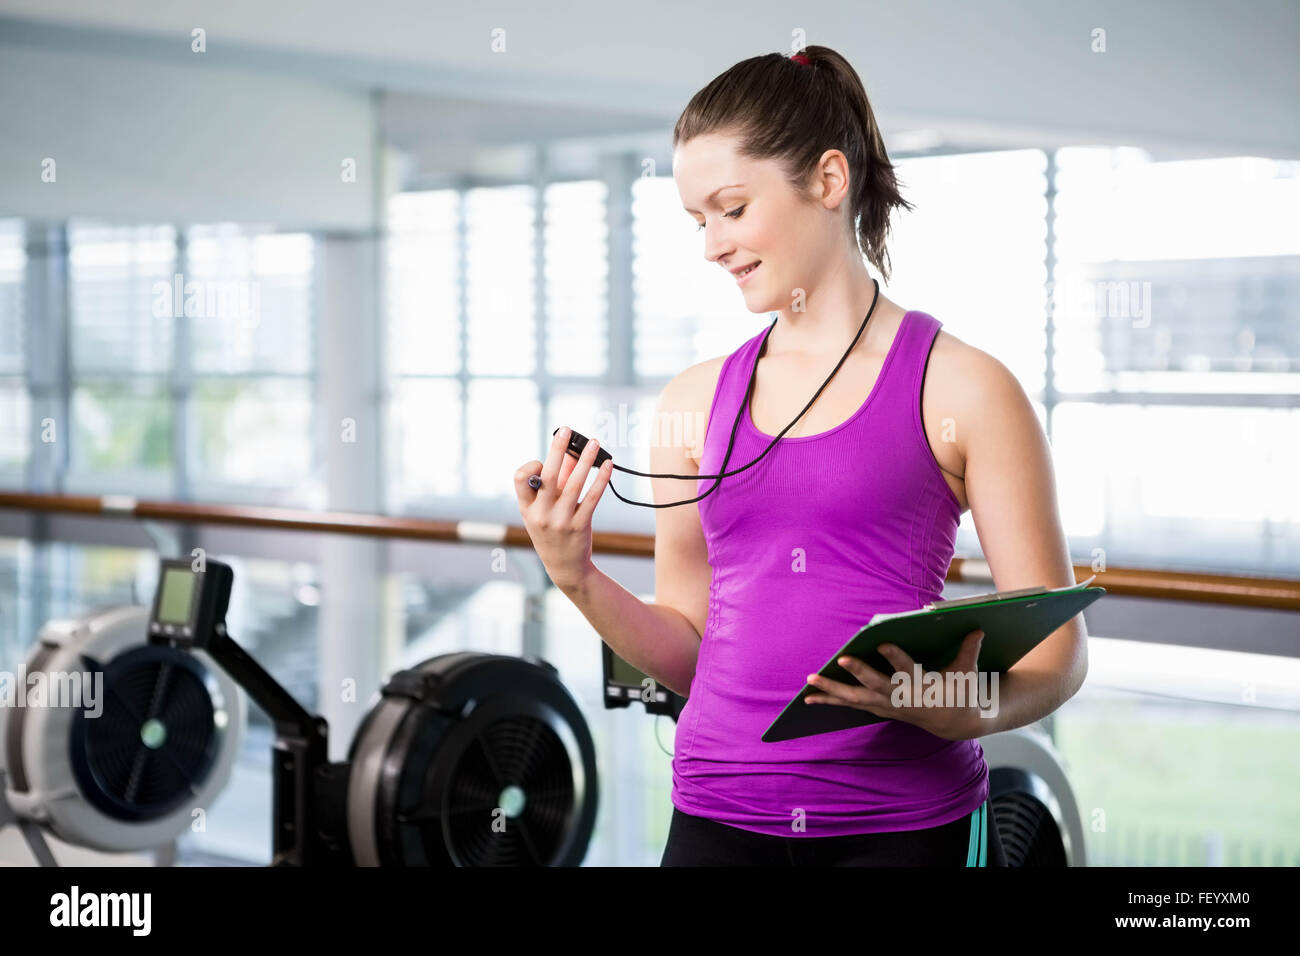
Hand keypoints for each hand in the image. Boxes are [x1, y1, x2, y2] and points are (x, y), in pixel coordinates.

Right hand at [513, 426, 613, 592]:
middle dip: (558, 450)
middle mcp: (541, 514)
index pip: (520, 479)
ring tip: (594, 443)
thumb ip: (554, 482)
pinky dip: (600, 479)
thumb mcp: (543, 510)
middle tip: (567, 430)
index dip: (531, 466)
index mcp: (526, 507)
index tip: (543, 461)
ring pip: (574, 484)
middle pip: (548, 476)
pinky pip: (592, 498)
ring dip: (585, 461)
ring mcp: (560, 521)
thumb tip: (570, 453)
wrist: (564, 567)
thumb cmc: (551, 532)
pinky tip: (607, 465)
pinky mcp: (580, 525)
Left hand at [803, 628, 987, 740]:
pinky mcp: (878, 708)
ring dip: (832, 691)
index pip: (907, 670)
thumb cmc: (959, 689)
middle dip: (859, 672)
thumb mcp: (967, 671)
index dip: (895, 658)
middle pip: (876, 685)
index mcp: (923, 687)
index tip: (882, 643)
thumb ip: (969, 649)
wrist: (955, 721)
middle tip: (841, 658)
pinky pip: (851, 705)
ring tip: (810, 681)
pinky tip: (810, 697)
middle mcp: (902, 698)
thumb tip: (978, 628)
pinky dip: (830, 701)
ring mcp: (887, 706)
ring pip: (856, 699)